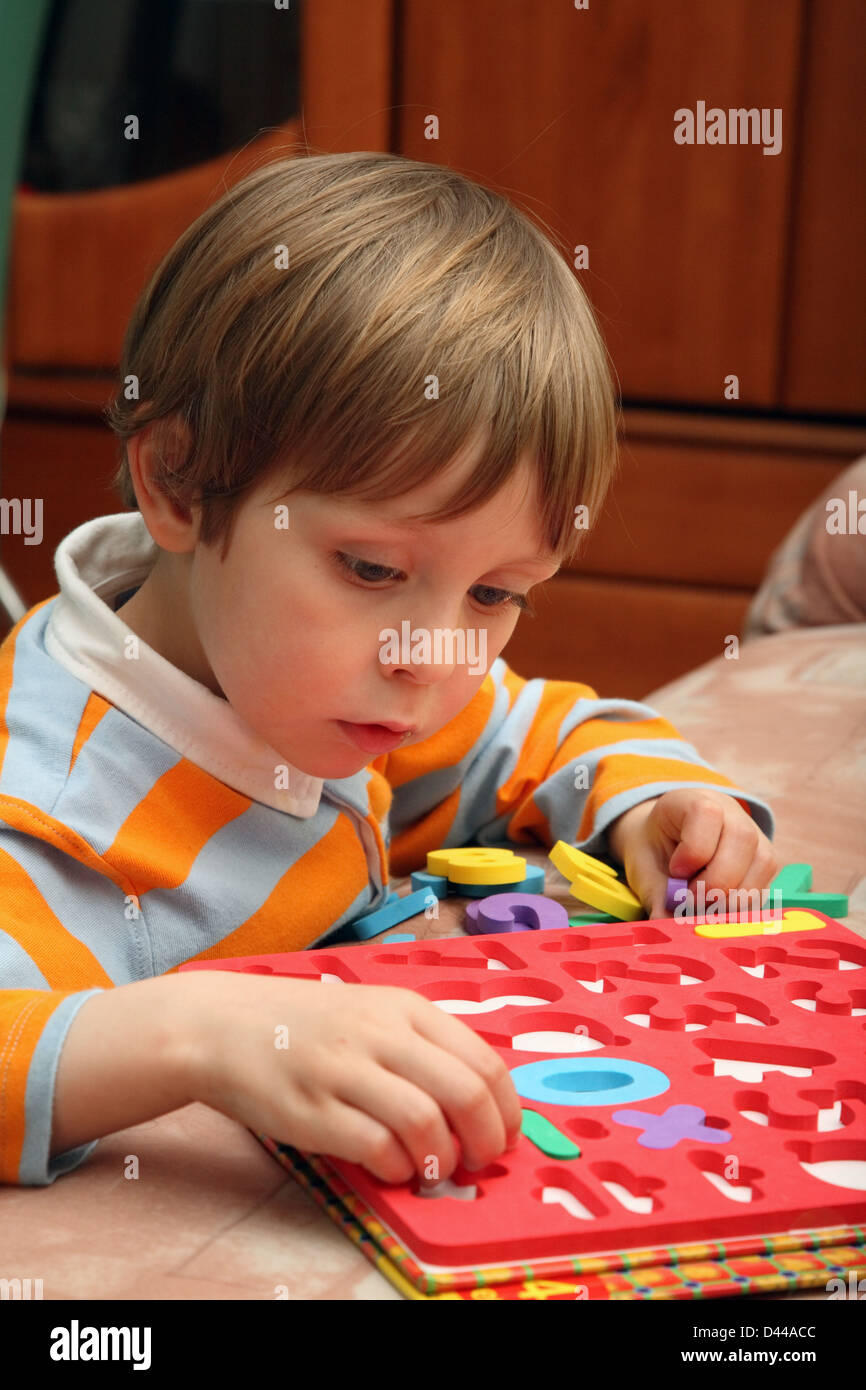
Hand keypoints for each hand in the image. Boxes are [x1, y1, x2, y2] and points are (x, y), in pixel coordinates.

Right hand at [174, 970, 522, 1184]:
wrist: (223, 1025)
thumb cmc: (307, 1026)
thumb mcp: (372, 1013)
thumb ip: (421, 1046)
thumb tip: (481, 1102)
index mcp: (403, 1008)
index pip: (483, 1062)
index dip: (505, 1110)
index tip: (503, 1135)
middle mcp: (379, 1034)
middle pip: (465, 1094)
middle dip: (486, 1140)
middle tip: (479, 1162)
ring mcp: (344, 1071)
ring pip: (426, 1122)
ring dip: (442, 1158)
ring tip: (433, 1167)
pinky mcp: (312, 1110)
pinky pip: (377, 1148)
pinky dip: (396, 1168)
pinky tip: (390, 1166)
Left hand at [606, 789, 779, 919]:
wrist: (669, 844)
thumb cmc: (658, 852)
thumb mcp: (647, 868)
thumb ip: (657, 894)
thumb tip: (664, 924)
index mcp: (694, 801)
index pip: (706, 814)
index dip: (693, 850)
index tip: (675, 870)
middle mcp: (732, 813)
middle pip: (741, 840)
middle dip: (715, 881)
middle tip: (690, 901)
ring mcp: (755, 836)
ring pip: (762, 863)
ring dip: (732, 896)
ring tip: (703, 906)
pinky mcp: (766, 863)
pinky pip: (766, 885)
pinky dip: (743, 906)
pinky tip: (718, 910)